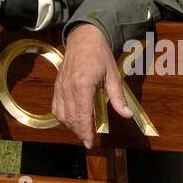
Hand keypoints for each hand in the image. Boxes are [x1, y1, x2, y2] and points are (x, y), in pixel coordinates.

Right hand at [51, 24, 129, 147]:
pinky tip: (72, 121)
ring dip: (71, 127)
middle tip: (88, 141)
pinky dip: (62, 118)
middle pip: (71, 118)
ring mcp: (60, 87)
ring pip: (61, 115)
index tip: (90, 143)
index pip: (82, 115)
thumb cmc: (100, 55)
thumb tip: (127, 115)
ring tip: (82, 132)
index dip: (86, 132)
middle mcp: (69, 87)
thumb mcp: (113, 76)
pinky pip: (56, 107)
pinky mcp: (57, 86)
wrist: (84, 38)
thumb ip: (118, 98)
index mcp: (83, 85)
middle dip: (79, 132)